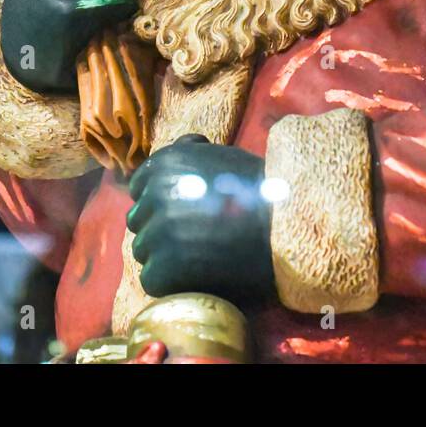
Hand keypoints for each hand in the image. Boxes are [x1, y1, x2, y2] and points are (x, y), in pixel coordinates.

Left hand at [127, 134, 272, 300]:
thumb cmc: (261, 189)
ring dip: (164, 254)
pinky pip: (152, 277)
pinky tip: (196, 274)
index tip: (181, 210)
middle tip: (191, 236)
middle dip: (158, 226)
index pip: (140, 186)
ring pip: (144, 249)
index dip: (159, 200)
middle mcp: (155, 192)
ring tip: (196, 257)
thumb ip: (193, 153)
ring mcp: (157, 231)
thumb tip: (183, 146)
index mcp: (166, 162)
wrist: (286, 225)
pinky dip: (171, 280)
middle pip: (139, 218)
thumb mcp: (224, 156)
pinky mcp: (164, 266)